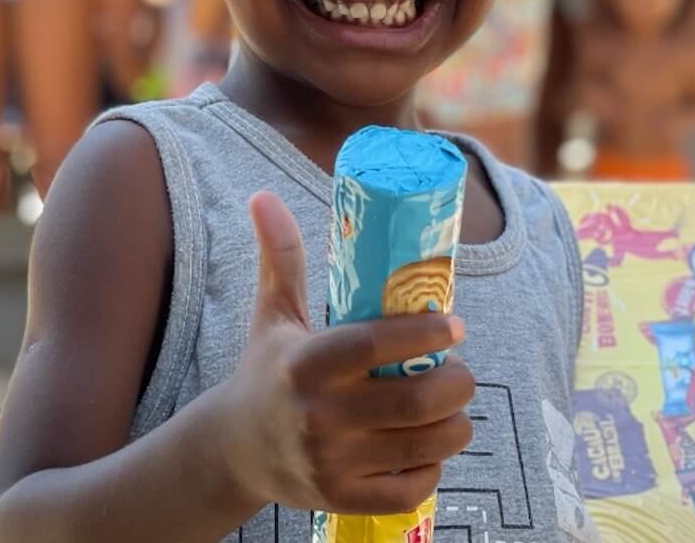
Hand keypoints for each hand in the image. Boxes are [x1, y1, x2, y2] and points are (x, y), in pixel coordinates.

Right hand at [221, 192, 473, 515]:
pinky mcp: (344, 498)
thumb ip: (279, 258)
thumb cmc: (266, 372)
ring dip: (455, 424)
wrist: (234, 451)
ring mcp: (332, 463)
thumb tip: (264, 195)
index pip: (372, 346)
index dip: (421, 333)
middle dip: (456, 384)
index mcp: (304, 365)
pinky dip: (433, 466)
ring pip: (423, 444)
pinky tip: (429, 446)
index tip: (454, 324)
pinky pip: (411, 487)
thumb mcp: (272, 315)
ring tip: (454, 406)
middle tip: (461, 370)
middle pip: (414, 402)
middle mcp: (318, 417)